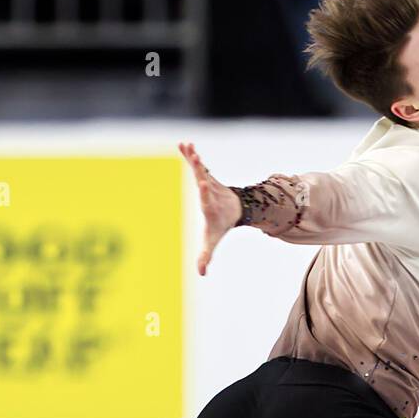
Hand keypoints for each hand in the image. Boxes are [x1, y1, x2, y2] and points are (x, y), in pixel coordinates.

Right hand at [179, 141, 241, 275]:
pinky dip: (190, 155)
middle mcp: (210, 192)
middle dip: (200, 170)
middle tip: (197, 158)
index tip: (203, 181)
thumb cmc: (220, 226)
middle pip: (204, 179)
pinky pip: (197, 165)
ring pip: (201, 169)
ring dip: (194, 158)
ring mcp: (208, 183)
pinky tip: (183, 144)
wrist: (235, 210)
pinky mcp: (205, 176)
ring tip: (188, 146)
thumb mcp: (212, 241)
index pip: (207, 198)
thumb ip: (206, 255)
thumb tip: (202, 274)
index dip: (205, 191)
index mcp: (210, 207)